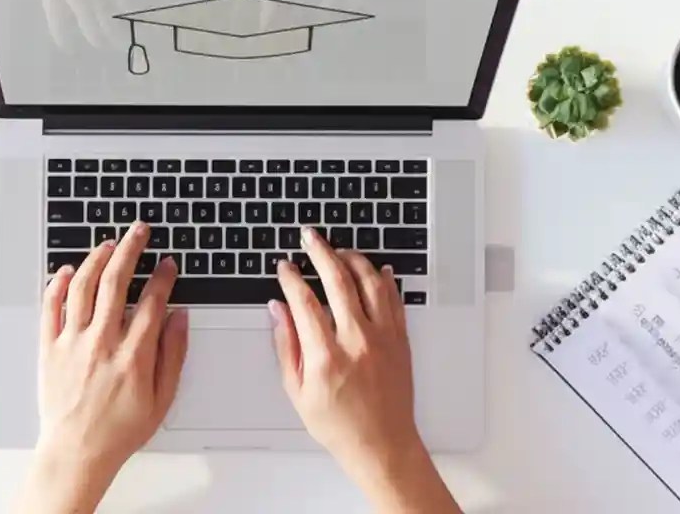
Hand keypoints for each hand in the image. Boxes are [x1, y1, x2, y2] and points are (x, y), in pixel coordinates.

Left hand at [17, 223, 188, 513]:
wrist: (77, 452)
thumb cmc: (120, 430)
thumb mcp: (162, 398)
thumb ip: (173, 354)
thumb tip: (179, 318)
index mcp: (134, 355)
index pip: (152, 301)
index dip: (162, 276)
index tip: (167, 263)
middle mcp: (102, 343)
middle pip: (116, 282)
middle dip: (131, 250)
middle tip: (138, 232)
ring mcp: (73, 343)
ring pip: (83, 288)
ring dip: (96, 259)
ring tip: (108, 244)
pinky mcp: (50, 349)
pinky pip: (50, 308)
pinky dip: (57, 285)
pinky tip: (66, 270)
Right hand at [271, 228, 460, 512]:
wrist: (382, 443)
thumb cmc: (339, 424)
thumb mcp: (298, 391)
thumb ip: (286, 346)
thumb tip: (278, 309)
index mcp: (326, 356)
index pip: (304, 301)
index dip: (291, 277)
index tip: (284, 266)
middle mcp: (357, 341)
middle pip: (338, 280)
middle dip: (320, 251)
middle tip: (309, 236)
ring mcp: (383, 337)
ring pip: (370, 282)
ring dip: (353, 259)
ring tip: (338, 250)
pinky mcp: (400, 338)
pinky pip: (394, 298)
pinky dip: (383, 278)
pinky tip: (374, 269)